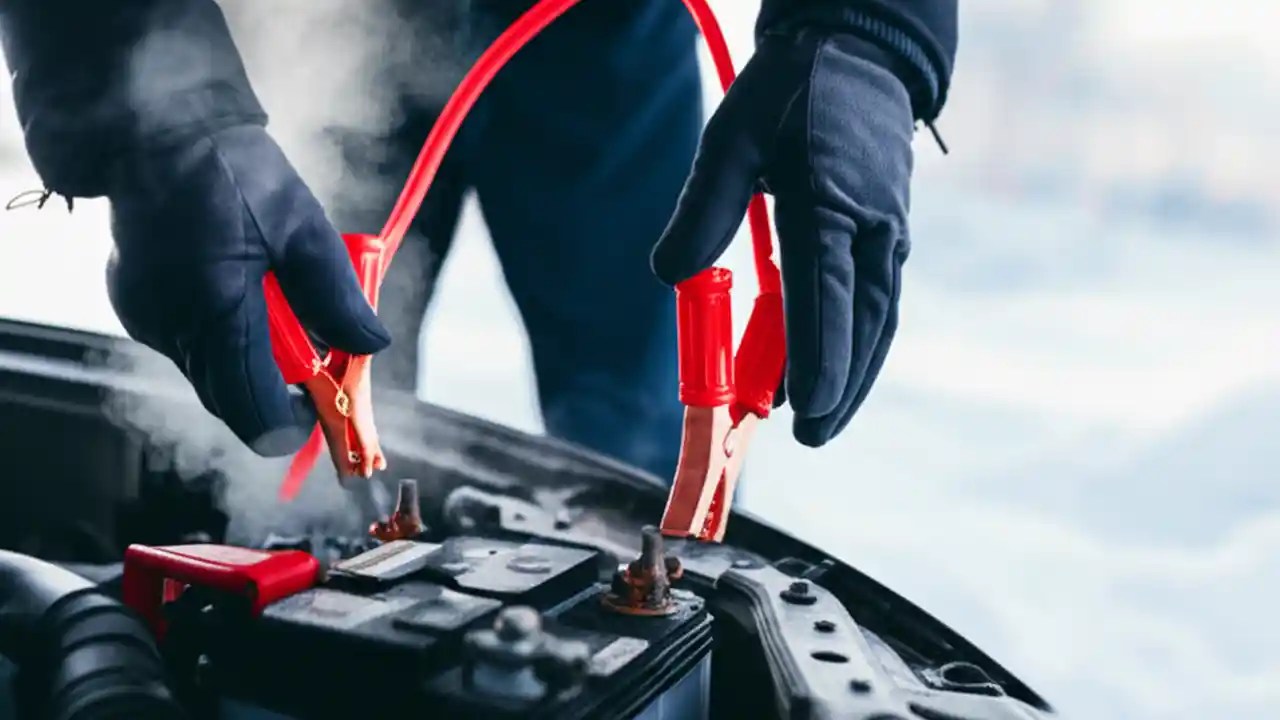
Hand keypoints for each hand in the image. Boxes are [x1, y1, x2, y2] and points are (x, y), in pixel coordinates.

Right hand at [104, 124, 390, 455]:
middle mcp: (174, 330)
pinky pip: (190, 347)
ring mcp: (148, 322)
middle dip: (280, 387)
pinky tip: (238, 288)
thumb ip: (335, 297)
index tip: (326, 402)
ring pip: (213, 376)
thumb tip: (369, 346)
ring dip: (253, 357)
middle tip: (317, 347)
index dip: (297, 421)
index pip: (256, 414)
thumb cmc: (233, 173)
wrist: (158, 130)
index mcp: (216, 314)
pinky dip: (224, 336)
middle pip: (235, 402)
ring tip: (276, 298)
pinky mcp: (137, 310)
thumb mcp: (303, 228)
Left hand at [651, 31, 914, 447]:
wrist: (858, 52)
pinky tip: (836, 367)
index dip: (817, 356)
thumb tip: (670, 275)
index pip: (826, 294)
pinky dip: (861, 343)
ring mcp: (890, 233)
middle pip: (864, 324)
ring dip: (855, 373)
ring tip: (822, 418)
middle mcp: (873, 227)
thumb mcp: (732, 136)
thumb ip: (703, 208)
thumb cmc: (790, 92)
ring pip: (878, 321)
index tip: (807, 408)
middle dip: (841, 385)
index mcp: (832, 202)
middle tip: (812, 435)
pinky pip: (879, 302)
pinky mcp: (891, 236)